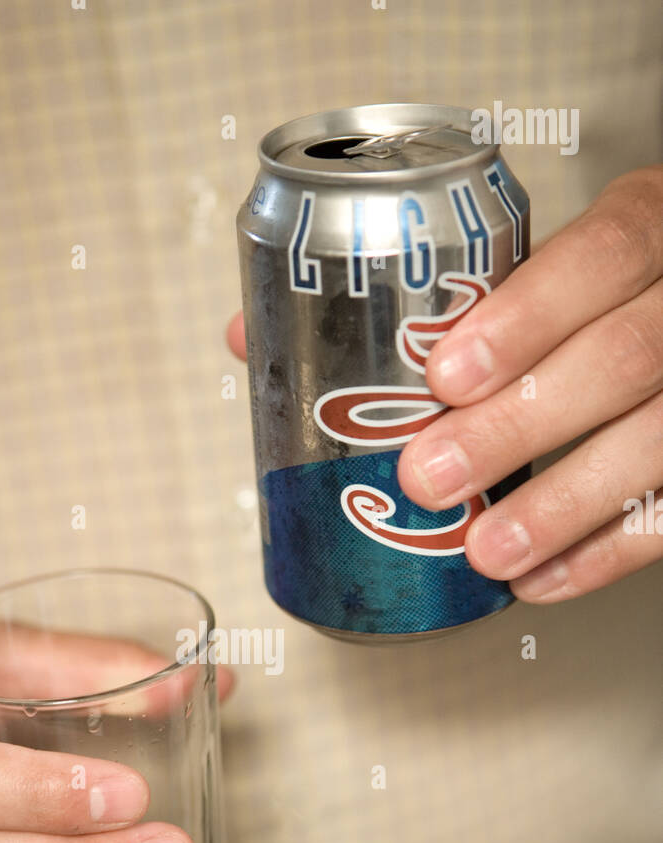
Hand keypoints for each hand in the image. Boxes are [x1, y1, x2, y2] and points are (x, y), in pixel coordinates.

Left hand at [228, 165, 662, 602]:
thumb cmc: (591, 296)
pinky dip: (608, 554)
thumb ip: (418, 293)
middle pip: (624, 358)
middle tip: (428, 477)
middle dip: (519, 423)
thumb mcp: (533, 261)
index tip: (445, 373)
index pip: (601, 255)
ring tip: (487, 552)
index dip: (526, 316)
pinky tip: (542, 581)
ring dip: (565, 506)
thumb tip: (253, 336)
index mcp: (645, 229)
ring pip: (661, 442)